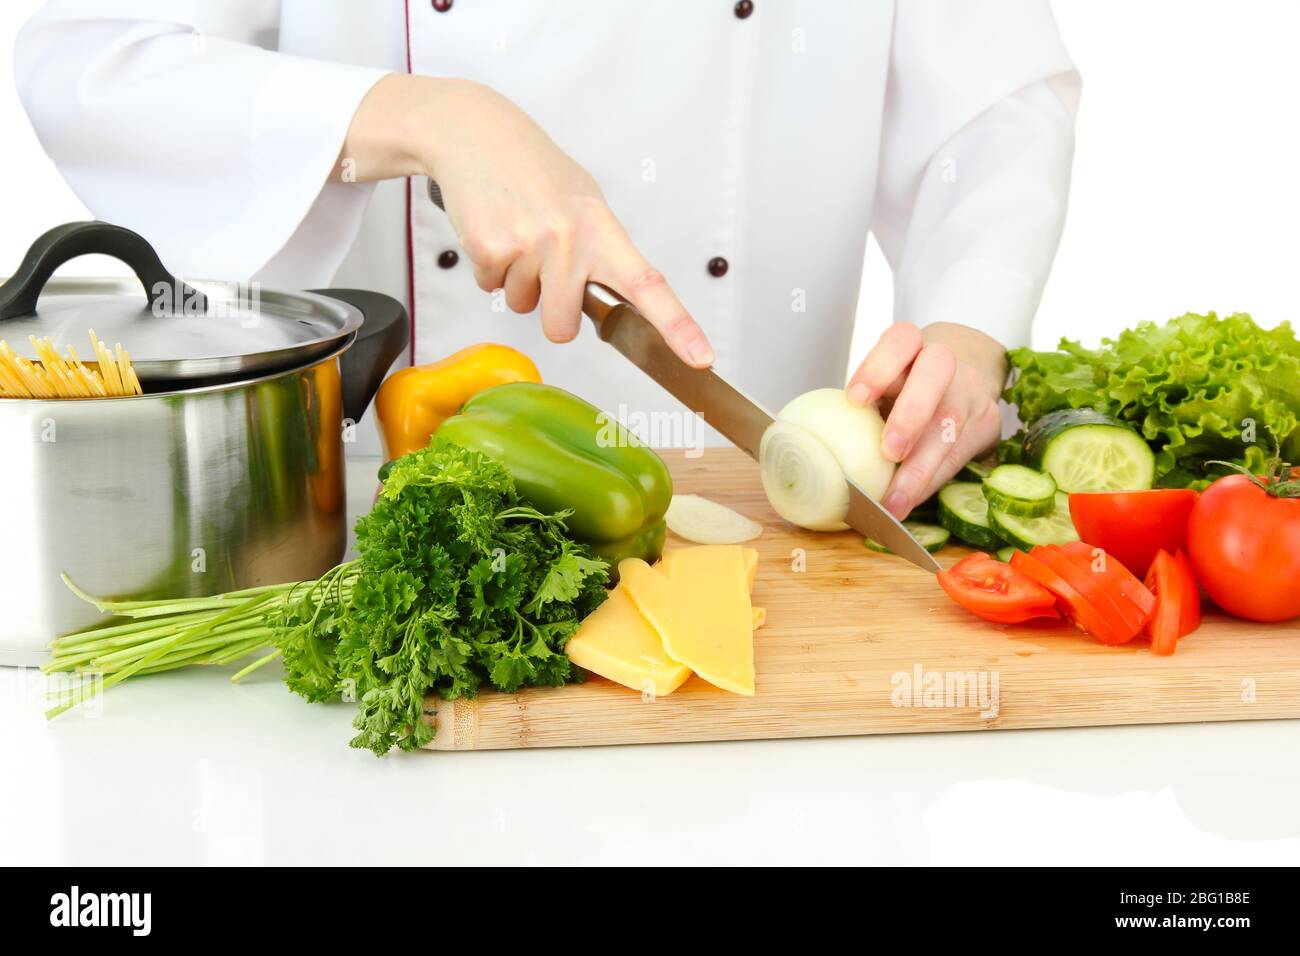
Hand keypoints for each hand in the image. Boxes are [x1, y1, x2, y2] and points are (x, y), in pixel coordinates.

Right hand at [335, 74, 713, 366]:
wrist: (476, 133)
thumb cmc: (534, 170)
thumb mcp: (583, 203)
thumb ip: (601, 253)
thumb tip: (615, 301)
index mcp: (602, 230)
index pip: (648, 285)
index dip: (677, 327)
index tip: (700, 357)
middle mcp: (570, 240)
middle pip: (562, 328)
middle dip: (549, 311)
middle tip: (542, 267)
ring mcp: (528, 245)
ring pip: (522, 306)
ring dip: (516, 281)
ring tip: (514, 232)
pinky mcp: (488, 248)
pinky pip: (489, 287)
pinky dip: (488, 267)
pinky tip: (493, 228)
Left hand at [846, 322, 1007, 518]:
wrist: (963, 382)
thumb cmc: (907, 387)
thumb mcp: (886, 385)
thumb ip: (862, 405)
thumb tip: (814, 451)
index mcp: (912, 346)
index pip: (900, 339)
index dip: (877, 367)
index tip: (855, 399)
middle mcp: (945, 363)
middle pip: (936, 371)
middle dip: (911, 413)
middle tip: (889, 451)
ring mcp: (970, 391)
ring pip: (951, 423)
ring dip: (920, 468)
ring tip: (894, 501)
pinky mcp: (987, 423)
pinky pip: (960, 455)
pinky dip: (931, 482)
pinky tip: (910, 502)